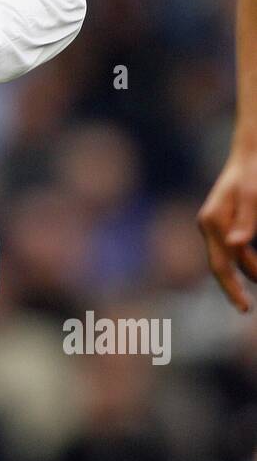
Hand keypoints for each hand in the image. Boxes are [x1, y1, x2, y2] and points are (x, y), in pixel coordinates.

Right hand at [197, 144, 256, 311]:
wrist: (251, 151)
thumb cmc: (253, 173)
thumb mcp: (253, 196)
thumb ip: (247, 221)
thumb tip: (237, 246)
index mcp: (212, 221)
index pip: (220, 264)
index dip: (231, 289)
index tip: (244, 309)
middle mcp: (209, 224)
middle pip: (222, 265)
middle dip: (237, 286)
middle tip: (249, 308)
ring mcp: (215, 224)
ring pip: (231, 258)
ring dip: (247, 272)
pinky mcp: (225, 222)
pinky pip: (235, 248)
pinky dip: (248, 260)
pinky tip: (255, 270)